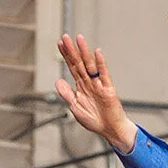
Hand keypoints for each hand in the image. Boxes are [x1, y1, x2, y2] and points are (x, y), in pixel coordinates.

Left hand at [54, 34, 135, 153]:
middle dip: (72, 50)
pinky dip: (100, 63)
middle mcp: (89, 82)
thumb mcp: (75, 108)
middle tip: (65, 37)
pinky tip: (97, 53)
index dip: (66, 55)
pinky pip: (104, 74)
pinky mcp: (108, 89)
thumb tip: (57, 81)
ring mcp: (99, 84)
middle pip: (79, 63)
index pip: (72, 67)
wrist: (109, 129)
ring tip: (79, 39)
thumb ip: (67, 94)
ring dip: (84, 52)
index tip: (60, 44)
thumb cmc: (95, 120)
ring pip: (90, 65)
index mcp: (81, 86)